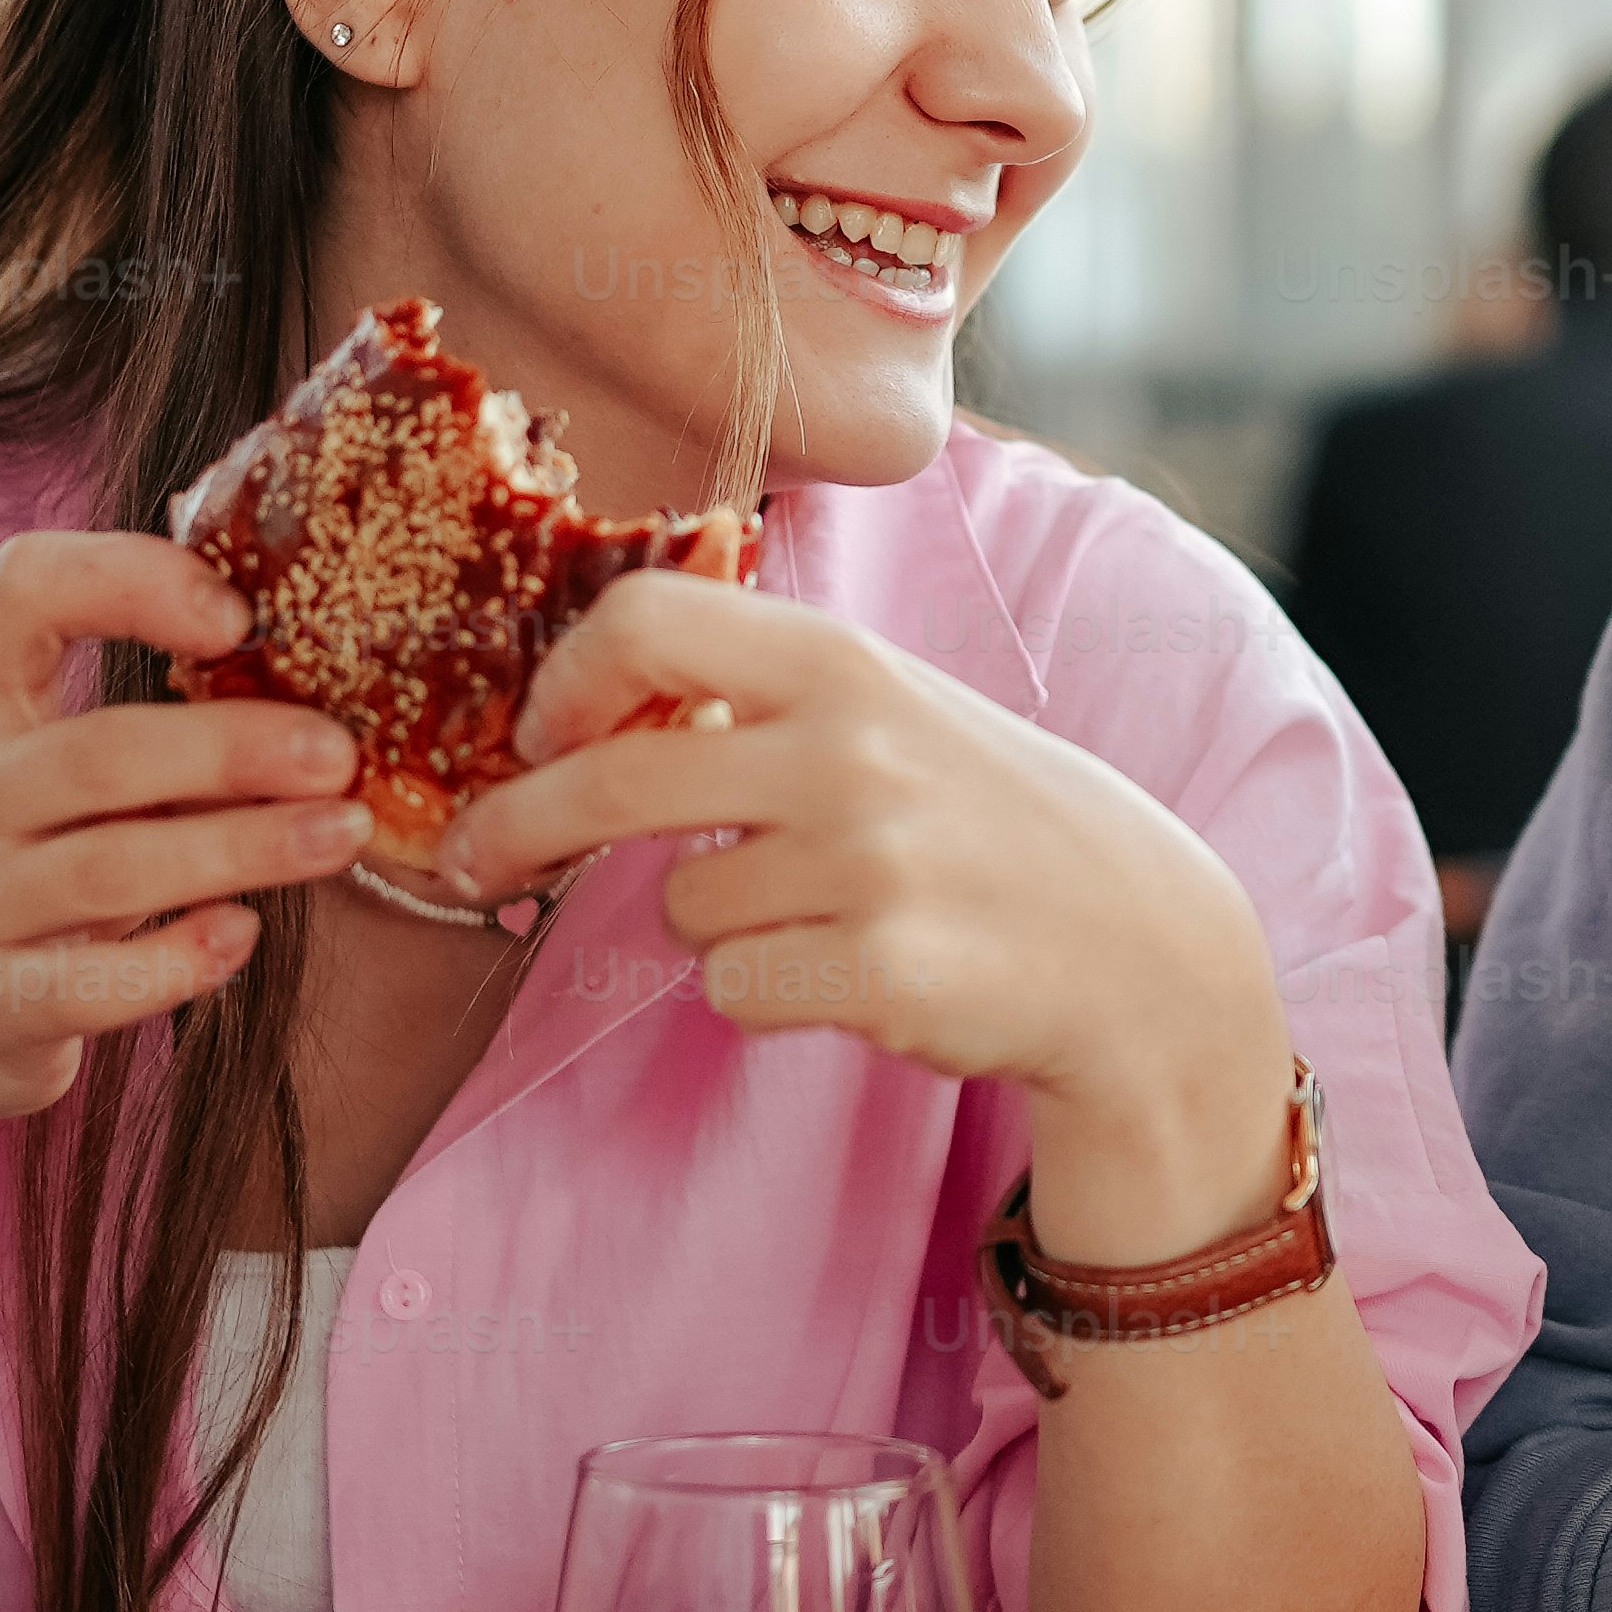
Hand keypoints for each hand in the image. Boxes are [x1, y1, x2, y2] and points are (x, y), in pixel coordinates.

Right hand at [0, 534, 365, 1132]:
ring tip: (342, 834)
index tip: (240, 616)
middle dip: (234, 748)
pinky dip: (182, 959)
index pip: (27, 589)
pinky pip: (94, 984)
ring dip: (244, 848)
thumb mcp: (24, 771)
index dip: (136, 580)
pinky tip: (244, 935)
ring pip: (112, 869)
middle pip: (100, 752)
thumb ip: (136, 733)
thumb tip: (315, 705)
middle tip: (340, 755)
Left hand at [446, 567, 1292, 1254]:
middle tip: (471, 858)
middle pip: (613, 779)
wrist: (1140, 946)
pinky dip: (767, 992)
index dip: (566, 677)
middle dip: (517, 825)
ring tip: (822, 915)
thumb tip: (592, 704)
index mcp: (845, 663)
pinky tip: (855, 970)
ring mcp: (866, 863)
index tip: (540, 731)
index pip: (648, 619)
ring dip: (719, 924)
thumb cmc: (993, 824)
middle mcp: (849, 749)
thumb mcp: (898, 713)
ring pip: (677, 908)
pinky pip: (730, 988)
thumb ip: (770, 695)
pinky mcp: (878, 971)